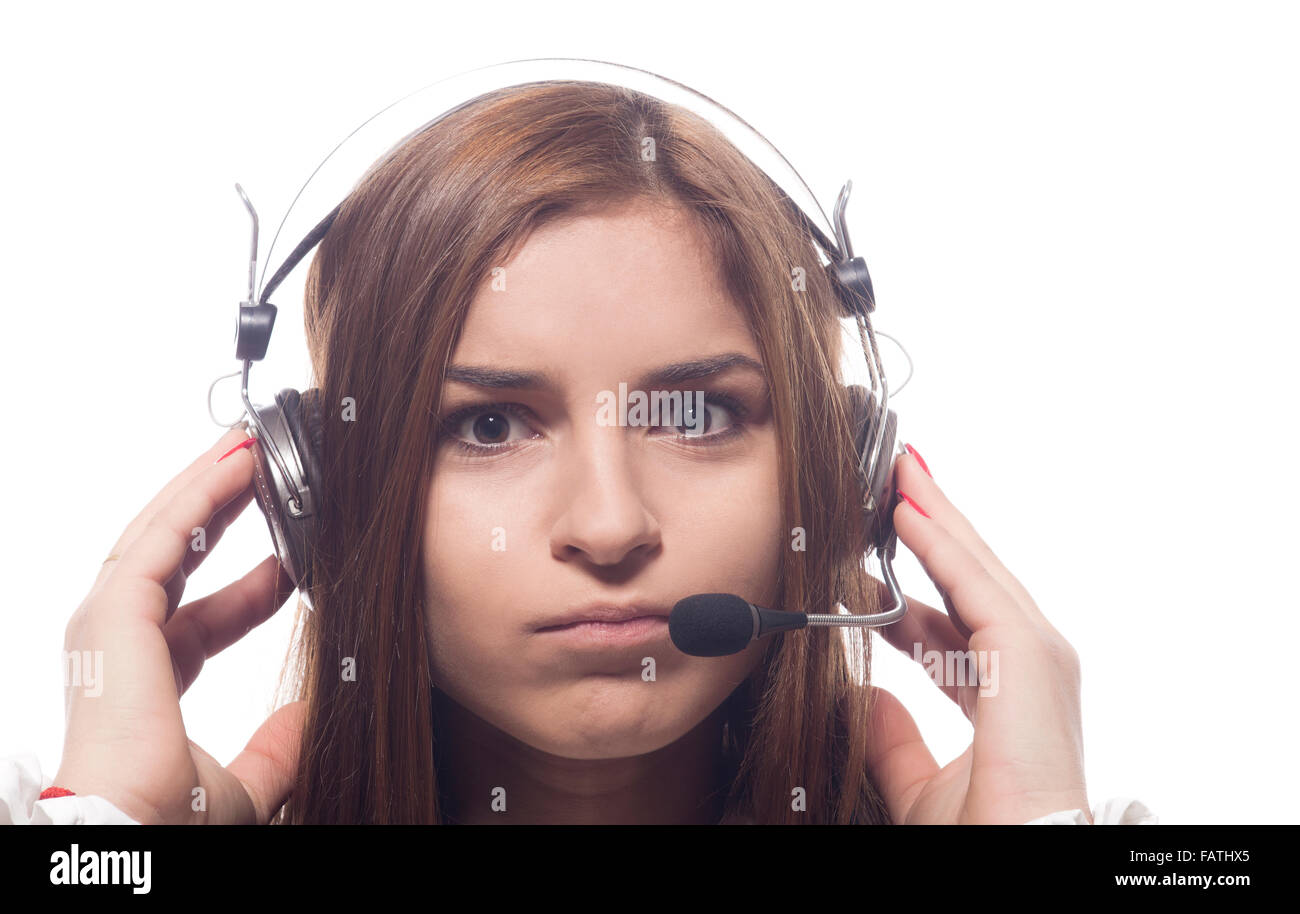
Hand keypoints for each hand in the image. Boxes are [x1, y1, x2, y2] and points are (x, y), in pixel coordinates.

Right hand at [54, 427, 304, 823]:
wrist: (134, 835)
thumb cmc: (170, 820)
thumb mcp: (247, 785)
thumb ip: (279, 751)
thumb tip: (312, 719)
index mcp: (148, 680)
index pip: (202, 614)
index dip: (252, 586)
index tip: (295, 560)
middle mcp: (123, 644)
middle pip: (175, 555)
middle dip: (219, 508)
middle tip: (259, 467)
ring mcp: (110, 622)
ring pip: (164, 532)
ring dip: (208, 484)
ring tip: (248, 443)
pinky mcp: (113, 609)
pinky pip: (163, 536)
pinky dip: (200, 495)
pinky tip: (236, 464)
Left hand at [864, 447, 1091, 823]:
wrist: (1017, 857)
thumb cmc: (986, 832)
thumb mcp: (918, 783)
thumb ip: (893, 738)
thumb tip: (859, 696)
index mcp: (1004, 690)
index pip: (954, 612)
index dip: (917, 572)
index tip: (873, 544)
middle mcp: (1026, 664)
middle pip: (968, 575)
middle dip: (929, 524)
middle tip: (892, 476)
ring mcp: (1036, 655)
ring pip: (975, 566)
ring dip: (933, 515)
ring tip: (897, 470)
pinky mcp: (1029, 655)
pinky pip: (974, 585)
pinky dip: (939, 543)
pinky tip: (906, 511)